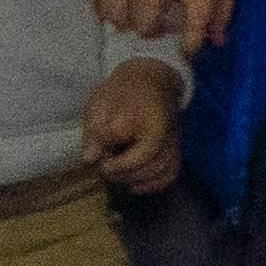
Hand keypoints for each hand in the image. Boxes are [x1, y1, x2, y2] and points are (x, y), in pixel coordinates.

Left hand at [81, 58, 183, 193]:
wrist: (154, 80)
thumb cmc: (124, 90)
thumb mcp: (101, 102)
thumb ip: (94, 129)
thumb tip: (90, 158)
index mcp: (141, 110)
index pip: (119, 133)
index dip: (104, 148)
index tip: (94, 155)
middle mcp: (162, 127)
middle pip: (144, 158)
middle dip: (119, 169)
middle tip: (103, 168)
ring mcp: (172, 139)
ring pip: (159, 168)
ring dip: (134, 178)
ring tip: (116, 175)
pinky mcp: (175, 148)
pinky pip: (171, 172)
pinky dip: (153, 184)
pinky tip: (134, 185)